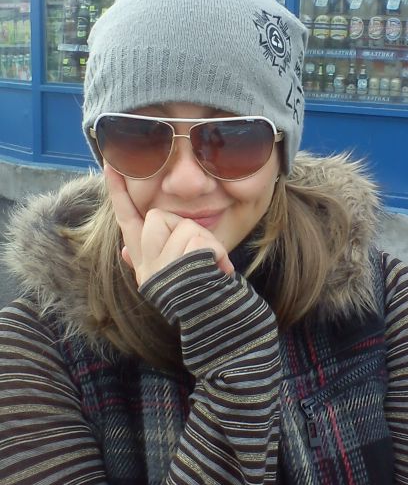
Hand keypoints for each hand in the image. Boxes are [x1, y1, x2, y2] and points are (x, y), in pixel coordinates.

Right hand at [104, 164, 233, 285]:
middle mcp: (146, 265)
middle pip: (158, 217)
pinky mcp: (176, 273)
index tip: (111, 164)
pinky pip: (198, 242)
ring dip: (206, 243)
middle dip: (185, 228)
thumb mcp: (177, 274)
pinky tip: (219, 271)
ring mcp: (159, 270)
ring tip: (213, 266)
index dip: (117, 192)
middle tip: (201, 254)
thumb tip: (125, 252)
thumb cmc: (202, 291)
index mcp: (145, 260)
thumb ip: (150, 259)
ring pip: (183, 228)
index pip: (126, 219)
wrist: (219, 319)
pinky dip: (215, 253)